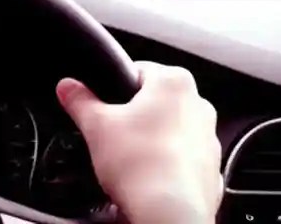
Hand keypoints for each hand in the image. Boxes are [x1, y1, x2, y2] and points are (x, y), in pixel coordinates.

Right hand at [57, 62, 221, 223]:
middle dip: (134, 117)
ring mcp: (209, 138)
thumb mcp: (96, 126)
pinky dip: (167, 166)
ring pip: (171, 132)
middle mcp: (198, 105)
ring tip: (129, 161)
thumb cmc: (140, 165)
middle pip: (156, 102)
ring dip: (152, 142)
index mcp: (173, 82)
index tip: (103, 107)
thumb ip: (80, 101)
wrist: (169, 213)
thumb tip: (68, 87)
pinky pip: (183, 161)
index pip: (138, 70)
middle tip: (112, 136)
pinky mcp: (211, 168)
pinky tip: (148, 179)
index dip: (115, 88)